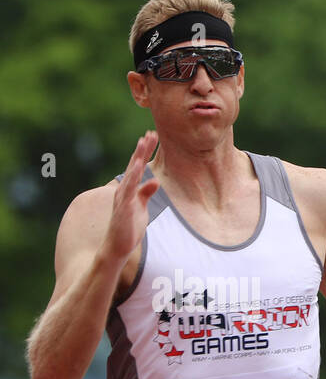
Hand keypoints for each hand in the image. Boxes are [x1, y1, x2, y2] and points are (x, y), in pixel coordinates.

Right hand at [102, 132, 159, 264]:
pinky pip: (129, 190)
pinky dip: (133, 179)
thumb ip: (146, 193)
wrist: (117, 245)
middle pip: (135, 165)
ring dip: (137, 158)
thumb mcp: (142, 207)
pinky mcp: (124, 207)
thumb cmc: (129, 226)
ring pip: (131, 174)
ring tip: (143, 143)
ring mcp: (123, 197)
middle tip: (151, 133)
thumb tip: (155, 181)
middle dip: (142, 149)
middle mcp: (125, 189)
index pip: (138, 166)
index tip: (152, 137)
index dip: (144, 151)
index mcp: (130, 189)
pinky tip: (139, 168)